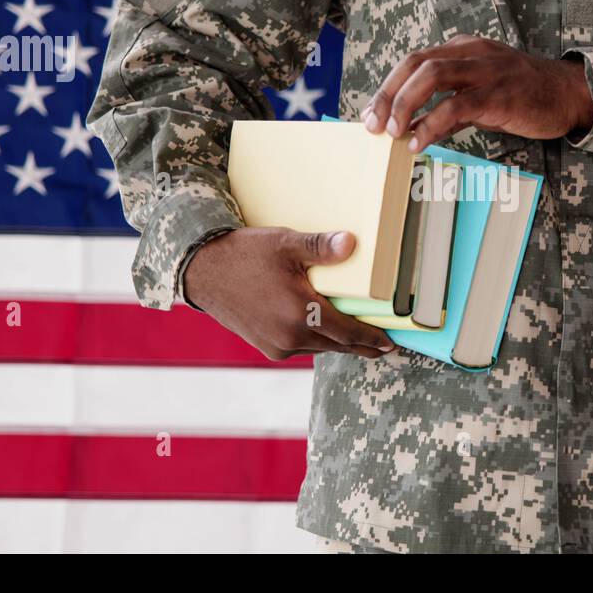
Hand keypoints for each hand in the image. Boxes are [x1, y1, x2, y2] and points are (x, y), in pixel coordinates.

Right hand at [183, 227, 395, 360]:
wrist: (203, 272)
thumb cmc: (244, 254)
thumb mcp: (286, 243)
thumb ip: (321, 247)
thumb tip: (351, 243)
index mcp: (300, 314)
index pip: (348, 333)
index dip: (372, 339)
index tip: (390, 344)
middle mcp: (290, 337)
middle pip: (338, 346)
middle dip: (362, 346)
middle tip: (383, 348)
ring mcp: (277, 345)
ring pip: (320, 348)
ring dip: (339, 344)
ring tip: (357, 339)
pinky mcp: (266, 347)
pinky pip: (301, 347)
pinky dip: (316, 341)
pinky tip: (324, 333)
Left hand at [361, 34, 592, 150]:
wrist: (570, 94)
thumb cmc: (525, 96)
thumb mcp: (482, 97)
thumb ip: (450, 110)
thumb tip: (417, 132)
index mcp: (463, 48)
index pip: (414, 61)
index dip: (388, 87)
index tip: (372, 115)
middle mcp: (471, 52)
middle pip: (416, 63)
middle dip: (389, 95)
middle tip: (374, 125)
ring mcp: (486, 70)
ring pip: (432, 76)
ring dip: (405, 105)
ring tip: (393, 134)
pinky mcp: (500, 93)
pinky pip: (457, 105)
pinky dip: (432, 124)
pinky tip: (420, 143)